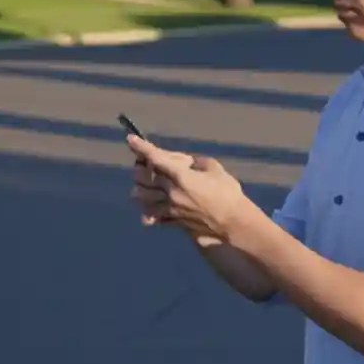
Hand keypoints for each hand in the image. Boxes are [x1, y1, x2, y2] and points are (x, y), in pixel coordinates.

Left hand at [127, 134, 256, 242]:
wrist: (233, 223)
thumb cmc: (228, 194)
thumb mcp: (215, 169)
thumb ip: (196, 162)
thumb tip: (186, 163)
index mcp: (181, 176)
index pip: (154, 158)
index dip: (141, 147)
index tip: (131, 139)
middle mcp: (170, 192)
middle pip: (142, 177)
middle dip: (140, 167)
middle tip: (146, 162)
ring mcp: (169, 208)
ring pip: (141, 197)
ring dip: (140, 187)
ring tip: (147, 183)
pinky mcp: (172, 221)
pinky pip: (151, 216)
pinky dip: (147, 210)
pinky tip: (150, 206)